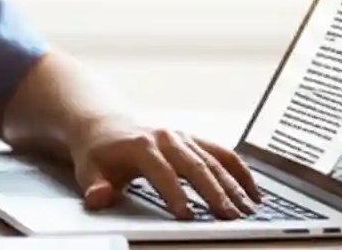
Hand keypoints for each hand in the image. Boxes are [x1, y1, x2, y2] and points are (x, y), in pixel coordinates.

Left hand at [68, 116, 261, 219]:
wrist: (106, 126)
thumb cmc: (99, 154)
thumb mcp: (88, 172)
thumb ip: (95, 188)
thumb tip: (100, 197)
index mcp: (140, 145)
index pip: (161, 172)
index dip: (174, 193)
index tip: (187, 216)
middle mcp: (166, 137)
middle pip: (195, 165)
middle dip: (213, 192)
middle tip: (229, 217)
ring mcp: (182, 137)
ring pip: (213, 160)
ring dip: (233, 185)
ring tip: (248, 209)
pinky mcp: (194, 140)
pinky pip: (222, 153)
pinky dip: (240, 171)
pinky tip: (253, 192)